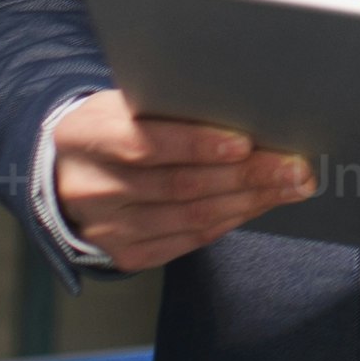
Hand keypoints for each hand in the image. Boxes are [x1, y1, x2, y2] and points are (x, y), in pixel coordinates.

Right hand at [48, 94, 310, 271]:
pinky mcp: (126, 255)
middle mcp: (91, 188)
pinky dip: (230, 220)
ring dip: (249, 201)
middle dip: (245, 176)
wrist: (66, 176)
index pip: (142, 143)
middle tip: (293, 166)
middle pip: (178, 185)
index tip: (244, 143)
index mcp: (84, 137)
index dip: (195, 144)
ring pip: (190, 217)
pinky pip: (189, 240)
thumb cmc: (110, 129)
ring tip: (291, 185)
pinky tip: (258, 204)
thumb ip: (166, 106)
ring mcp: (107, 228)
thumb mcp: (121, 105)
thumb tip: (242, 108)